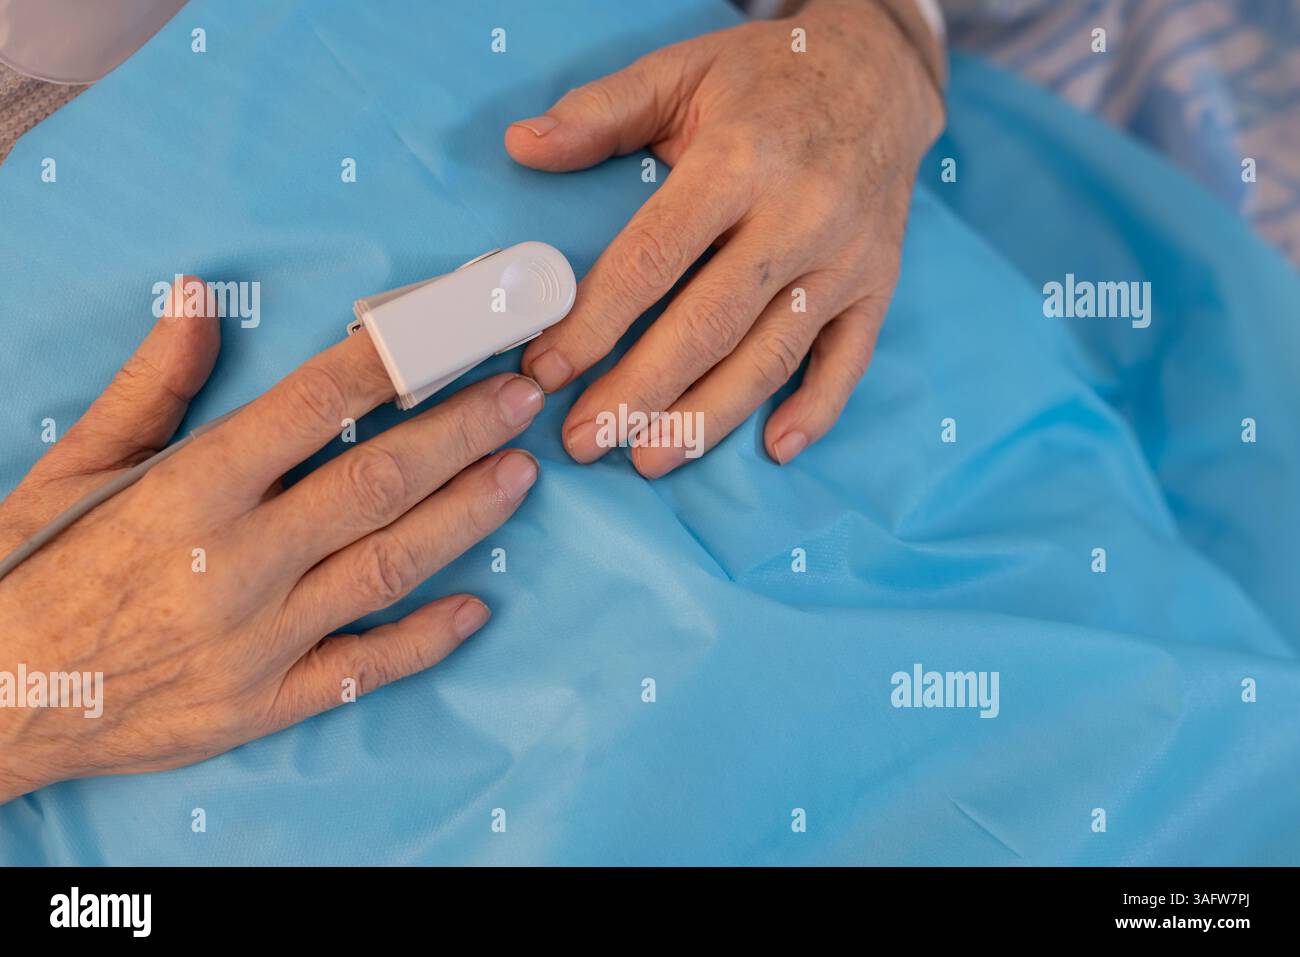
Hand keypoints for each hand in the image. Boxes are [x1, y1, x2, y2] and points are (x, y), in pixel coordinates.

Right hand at [0, 282, 543, 801]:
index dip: (395, 363)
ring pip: (387, 566)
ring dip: (464, 516)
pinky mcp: (265, 704)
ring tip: (519, 472)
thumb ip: (153, 386)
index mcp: (189, 490)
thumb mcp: (75, 466)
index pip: (314, 406)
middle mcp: (234, 561)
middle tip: (523, 396)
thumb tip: (200, 296)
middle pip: (375, 482)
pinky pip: (363, 668)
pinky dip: (424, 639)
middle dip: (461, 433)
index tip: (454, 330)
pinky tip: (477, 607)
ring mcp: (257, 640)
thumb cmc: (33, 572)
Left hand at [505, 0, 943, 475]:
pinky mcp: (879, 285)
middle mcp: (799, 216)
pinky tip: (774, 450)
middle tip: (586, 441)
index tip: (547, 370)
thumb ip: (600, 112)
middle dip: (640, 393)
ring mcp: (846, 259)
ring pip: (772, 357)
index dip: (595, 323)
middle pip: (709, 325)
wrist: (878, 72)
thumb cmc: (766, 77)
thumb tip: (520, 146)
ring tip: (650, 460)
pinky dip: (816, 410)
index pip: (654, 259)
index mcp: (739, 161)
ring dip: (708, 418)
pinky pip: (850, 360)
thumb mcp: (681, 71)